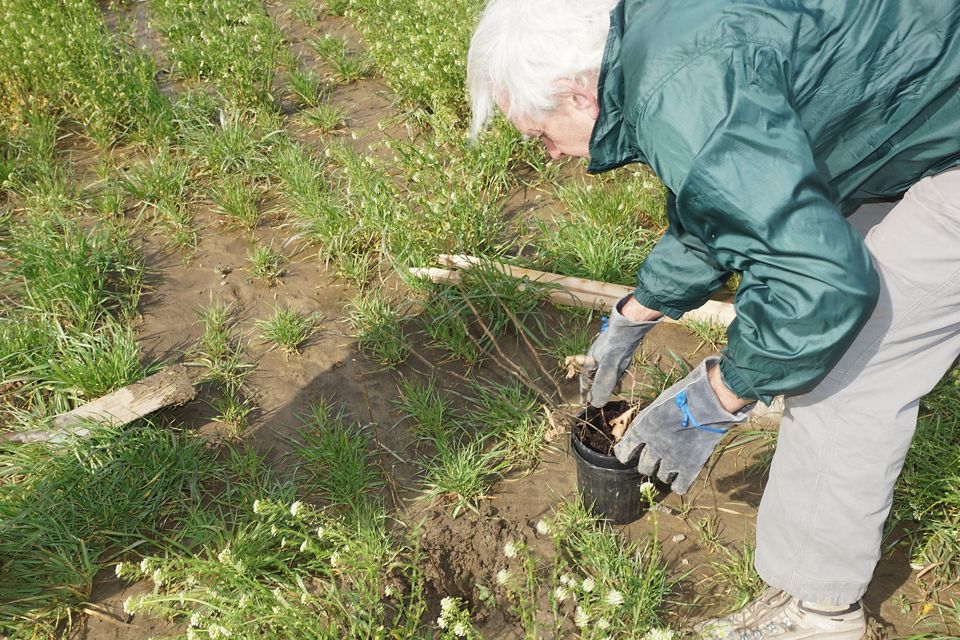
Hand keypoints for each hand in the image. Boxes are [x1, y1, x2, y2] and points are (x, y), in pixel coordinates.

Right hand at [579, 296, 660, 406]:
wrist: (630, 329)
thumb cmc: (615, 348)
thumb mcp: (608, 370)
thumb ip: (602, 386)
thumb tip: (596, 404)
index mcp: (589, 362)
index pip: (584, 381)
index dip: (585, 393)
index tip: (585, 403)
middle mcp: (595, 359)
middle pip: (594, 377)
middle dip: (597, 388)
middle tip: (600, 399)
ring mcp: (605, 355)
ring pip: (604, 373)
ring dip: (607, 383)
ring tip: (612, 392)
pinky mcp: (615, 353)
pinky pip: (613, 368)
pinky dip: (615, 376)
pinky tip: (620, 382)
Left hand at [613, 356, 752, 493]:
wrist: (709, 401)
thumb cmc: (684, 395)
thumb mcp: (658, 405)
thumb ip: (648, 422)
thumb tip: (644, 431)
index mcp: (642, 430)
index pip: (624, 451)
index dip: (625, 454)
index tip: (628, 455)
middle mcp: (653, 447)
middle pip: (644, 467)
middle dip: (648, 463)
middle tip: (657, 457)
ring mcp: (671, 460)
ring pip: (661, 477)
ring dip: (664, 472)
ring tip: (672, 464)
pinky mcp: (690, 468)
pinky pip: (679, 487)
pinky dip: (678, 484)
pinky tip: (681, 478)